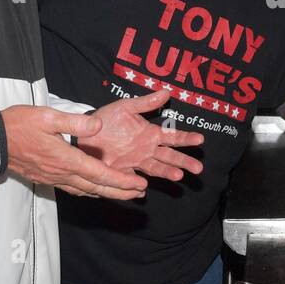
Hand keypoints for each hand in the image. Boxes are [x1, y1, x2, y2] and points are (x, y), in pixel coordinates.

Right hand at [2, 106, 149, 199]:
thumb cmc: (19, 125)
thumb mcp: (47, 116)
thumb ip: (74, 122)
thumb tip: (98, 125)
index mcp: (66, 159)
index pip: (100, 174)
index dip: (122, 181)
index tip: (139, 183)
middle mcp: (62, 173)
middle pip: (97, 187)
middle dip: (120, 192)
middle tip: (140, 193)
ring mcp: (53, 178)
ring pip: (86, 190)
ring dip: (107, 193)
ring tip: (125, 194)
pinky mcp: (46, 178)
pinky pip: (73, 189)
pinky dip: (89, 191)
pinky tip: (94, 190)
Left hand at [77, 90, 203, 181]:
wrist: (84, 133)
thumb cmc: (106, 119)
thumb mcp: (126, 107)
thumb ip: (146, 103)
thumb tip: (167, 92)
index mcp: (150, 134)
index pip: (173, 137)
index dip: (186, 138)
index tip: (200, 139)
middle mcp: (147, 150)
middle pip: (169, 157)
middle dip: (184, 161)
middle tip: (198, 167)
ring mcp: (136, 162)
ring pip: (156, 168)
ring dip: (167, 172)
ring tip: (178, 176)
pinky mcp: (122, 172)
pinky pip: (131, 180)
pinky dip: (138, 186)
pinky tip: (144, 191)